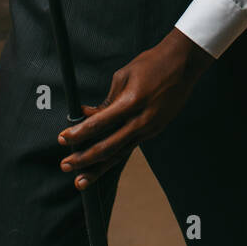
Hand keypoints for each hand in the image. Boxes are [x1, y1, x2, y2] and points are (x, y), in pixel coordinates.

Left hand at [58, 28, 213, 187]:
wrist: (184, 64)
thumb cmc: (150, 63)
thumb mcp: (123, 76)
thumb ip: (106, 100)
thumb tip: (88, 114)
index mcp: (131, 102)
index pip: (99, 124)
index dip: (79, 133)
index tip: (62, 139)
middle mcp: (142, 120)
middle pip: (108, 147)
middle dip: (84, 159)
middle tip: (65, 165)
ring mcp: (150, 128)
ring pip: (120, 154)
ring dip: (98, 169)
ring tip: (80, 181)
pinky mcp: (155, 130)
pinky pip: (130, 147)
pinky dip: (114, 156)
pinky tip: (100, 164)